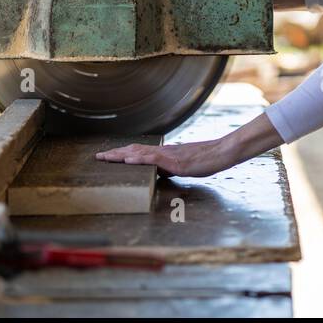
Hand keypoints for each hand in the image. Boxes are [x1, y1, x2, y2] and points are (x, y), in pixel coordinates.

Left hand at [95, 111, 284, 177]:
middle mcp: (164, 152)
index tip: (108, 156)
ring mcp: (169, 156)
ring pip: (140, 154)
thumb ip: (171, 167)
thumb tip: (160, 172)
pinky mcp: (175, 162)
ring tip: (106, 158)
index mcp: (166, 153)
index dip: (123, 153)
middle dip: (115, 154)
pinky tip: (127, 160)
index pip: (140, 152)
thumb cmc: (209, 159)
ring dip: (121, 156)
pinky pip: (153, 159)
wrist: (224, 152)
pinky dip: (138, 159)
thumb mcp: (186, 165)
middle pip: (135, 151)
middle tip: (98, 157)